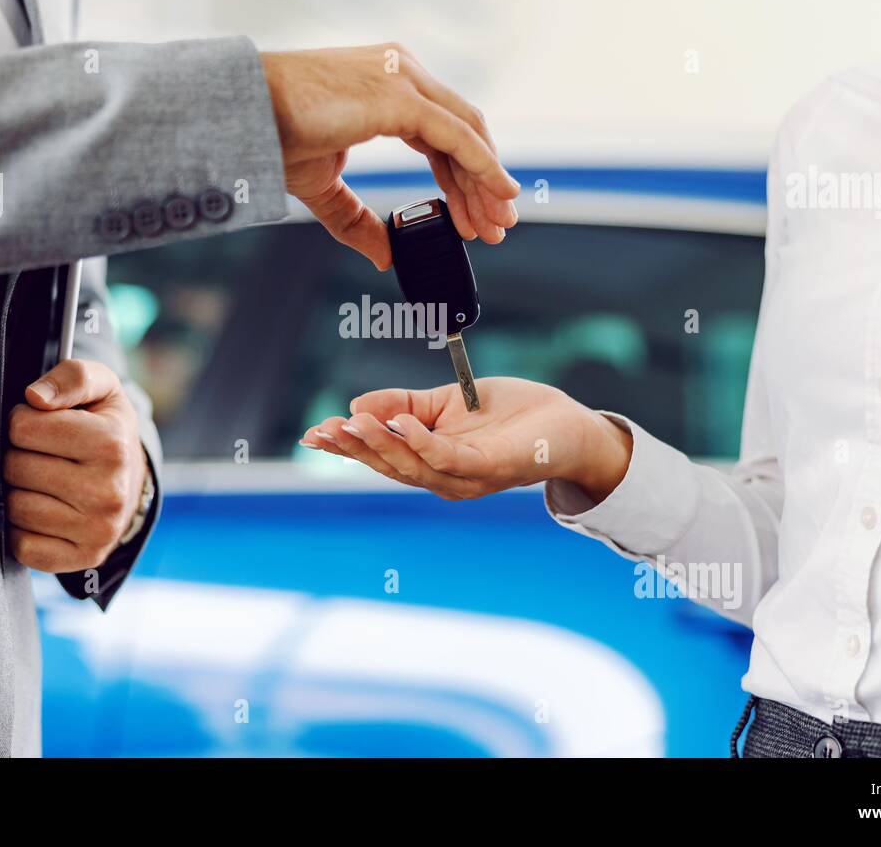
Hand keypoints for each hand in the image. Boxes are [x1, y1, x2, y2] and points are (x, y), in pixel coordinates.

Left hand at [3, 359, 146, 572]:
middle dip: (19, 456)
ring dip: (19, 492)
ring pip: (14, 507)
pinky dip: (22, 529)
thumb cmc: (105, 428)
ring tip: (43, 482)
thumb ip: (71, 377)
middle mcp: (108, 491)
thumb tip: (35, 398)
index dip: (24, 422)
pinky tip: (43, 511)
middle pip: (15, 468)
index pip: (23, 427)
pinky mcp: (81, 559)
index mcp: (111, 444)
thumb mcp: (101, 389)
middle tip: (42, 456)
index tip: (43, 426)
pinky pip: (22, 546)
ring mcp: (96, 530)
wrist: (132, 482)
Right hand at [260, 43, 520, 269]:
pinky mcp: (399, 96)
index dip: (462, 178)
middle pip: (463, 131)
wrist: (244, 114)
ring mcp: (403, 78)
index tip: (474, 216)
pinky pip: (456, 135)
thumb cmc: (273, 135)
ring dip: (487, 181)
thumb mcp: (324, 186)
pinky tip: (493, 194)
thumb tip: (384, 254)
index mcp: (387, 84)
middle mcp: (402, 72)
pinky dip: (481, 166)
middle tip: (497, 227)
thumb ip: (357, 218)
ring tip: (498, 223)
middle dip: (483, 183)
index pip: (442, 132)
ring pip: (467, 132)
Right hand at [300, 377, 632, 502]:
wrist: (567, 423)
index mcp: (431, 462)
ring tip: (354, 422)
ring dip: (381, 445)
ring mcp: (467, 478)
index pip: (380, 457)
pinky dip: (422, 442)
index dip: (346, 447)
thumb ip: (404, 405)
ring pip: (413, 465)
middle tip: (323, 429)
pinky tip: (401, 424)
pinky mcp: (490, 467)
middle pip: (390, 466)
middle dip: (354, 448)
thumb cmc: (509, 414)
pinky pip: (449, 457)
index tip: (313, 434)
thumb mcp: (446, 401)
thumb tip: (358, 405)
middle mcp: (444, 478)